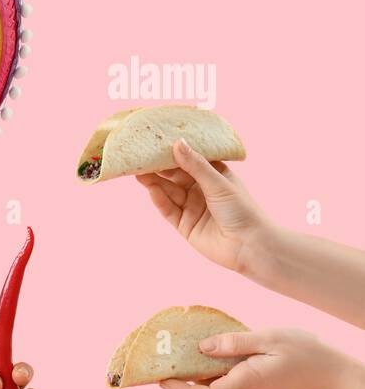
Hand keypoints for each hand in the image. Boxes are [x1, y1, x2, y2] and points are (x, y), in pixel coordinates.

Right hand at [134, 138, 274, 274]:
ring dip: (155, 183)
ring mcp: (191, 207)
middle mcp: (201, 190)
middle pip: (175, 176)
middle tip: (141, 157)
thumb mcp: (218, 183)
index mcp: (214, 175)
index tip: (157, 142)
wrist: (249, 246)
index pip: (189, 160)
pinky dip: (159, 199)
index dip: (174, 152)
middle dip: (159, 167)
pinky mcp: (184, 224)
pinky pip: (168, 210)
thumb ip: (195, 165)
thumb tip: (177, 142)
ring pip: (168, 192)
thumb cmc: (242, 210)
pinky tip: (151, 189)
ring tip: (139, 172)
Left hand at [158, 326, 360, 388]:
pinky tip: (205, 355)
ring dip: (192, 381)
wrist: (336, 375)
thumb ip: (235, 343)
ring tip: (176, 358)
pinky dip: (209, 375)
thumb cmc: (307, 354)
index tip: (160, 378)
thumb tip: (202, 347)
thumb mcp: (269, 339)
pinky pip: (225, 386)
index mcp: (246, 383)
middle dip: (178, 388)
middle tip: (160, 367)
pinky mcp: (255, 388)